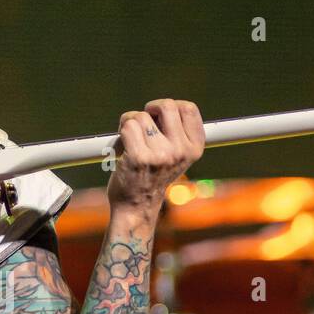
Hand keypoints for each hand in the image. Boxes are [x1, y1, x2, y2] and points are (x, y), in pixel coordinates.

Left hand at [108, 98, 204, 217]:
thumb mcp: (175, 156)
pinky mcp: (139, 158)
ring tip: (131, 143)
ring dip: (130, 124)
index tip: (160, 117)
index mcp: (194, 149)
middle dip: (149, 110)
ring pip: (141, 117)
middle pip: (166, 106)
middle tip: (142, 124)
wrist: (136, 207)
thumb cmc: (152, 177)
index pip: (189, 109)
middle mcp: (180, 151)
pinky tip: (122, 148)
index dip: (170, 107)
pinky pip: (127, 127)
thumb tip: (161, 106)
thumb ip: (175, 132)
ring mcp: (160, 155)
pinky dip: (120, 134)